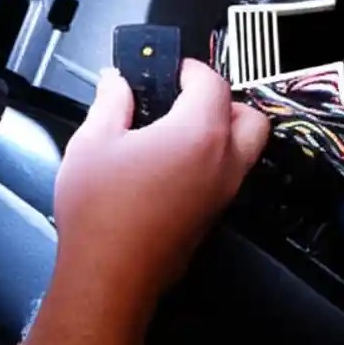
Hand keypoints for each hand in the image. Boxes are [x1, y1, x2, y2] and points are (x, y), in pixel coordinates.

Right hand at [52, 60, 268, 307]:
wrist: (109, 276)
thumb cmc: (103, 218)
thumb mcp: (94, 141)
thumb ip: (110, 102)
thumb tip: (116, 84)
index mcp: (199, 134)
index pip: (213, 82)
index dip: (191, 68)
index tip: (170, 69)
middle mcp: (222, 163)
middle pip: (249, 116)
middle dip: (221, 100)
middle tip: (184, 97)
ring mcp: (222, 194)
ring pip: (244, 150)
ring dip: (221, 132)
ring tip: (176, 129)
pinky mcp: (212, 217)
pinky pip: (227, 178)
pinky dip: (211, 162)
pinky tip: (170, 164)